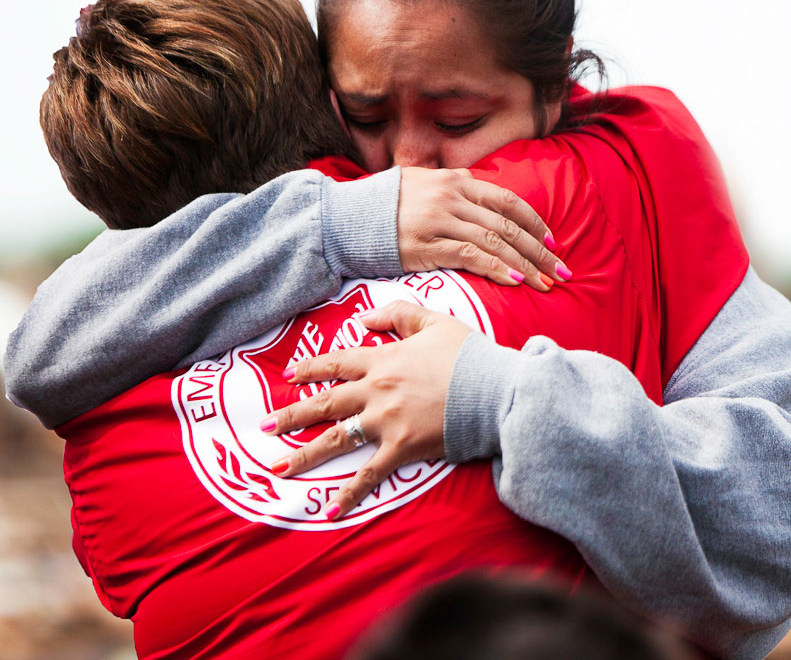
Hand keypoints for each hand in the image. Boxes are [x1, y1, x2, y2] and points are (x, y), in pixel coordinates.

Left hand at [260, 301, 470, 519]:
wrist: (494, 389)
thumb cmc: (469, 355)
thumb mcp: (435, 322)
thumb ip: (398, 314)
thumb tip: (364, 318)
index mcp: (383, 359)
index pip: (336, 363)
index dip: (311, 369)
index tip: (291, 376)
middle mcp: (376, 391)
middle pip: (324, 403)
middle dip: (290, 415)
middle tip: (263, 425)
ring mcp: (385, 421)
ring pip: (335, 439)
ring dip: (303, 454)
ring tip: (278, 468)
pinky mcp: (401, 448)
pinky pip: (369, 474)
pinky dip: (349, 493)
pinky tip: (329, 508)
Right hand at [398, 167, 570, 290]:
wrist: (342, 219)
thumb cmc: (383, 206)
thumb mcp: (421, 184)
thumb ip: (453, 187)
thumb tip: (479, 194)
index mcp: (455, 180)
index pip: (507, 200)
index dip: (535, 223)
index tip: (552, 243)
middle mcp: (451, 197)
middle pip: (508, 224)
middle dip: (540, 250)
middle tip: (561, 271)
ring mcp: (439, 220)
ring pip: (496, 242)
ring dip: (526, 264)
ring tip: (545, 284)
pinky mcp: (426, 245)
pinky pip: (472, 257)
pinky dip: (499, 269)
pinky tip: (517, 281)